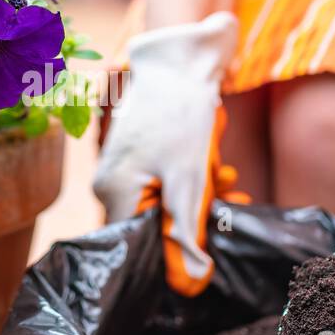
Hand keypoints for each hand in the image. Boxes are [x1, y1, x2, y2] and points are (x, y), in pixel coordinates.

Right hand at [94, 12, 238, 295]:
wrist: (176, 57)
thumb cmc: (179, 113)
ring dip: (196, 199)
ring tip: (228, 181)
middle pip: (146, 225)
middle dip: (190, 221)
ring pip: (157, 203)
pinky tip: (220, 170)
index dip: (165, 258)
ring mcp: (117, 168)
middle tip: (229, 202)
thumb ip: (187, 229)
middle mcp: (106, 183)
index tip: (200, 257)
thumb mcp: (190, 177)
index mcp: (112, 191)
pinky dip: (189, 181)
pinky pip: (159, 183)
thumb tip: (195, 277)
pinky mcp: (133, 156)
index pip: (131, 246)